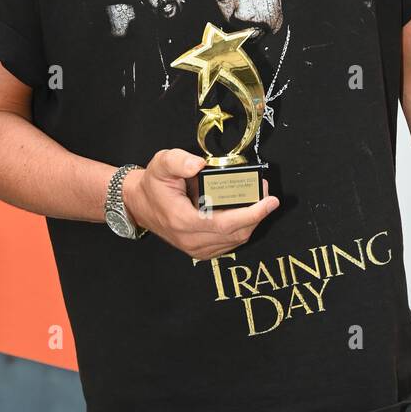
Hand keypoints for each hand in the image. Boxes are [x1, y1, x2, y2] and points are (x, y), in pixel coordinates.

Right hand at [123, 148, 278, 259]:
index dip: (252, 213)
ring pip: (236, 240)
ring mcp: (196, 249)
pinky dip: (242, 228)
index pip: (225, 223)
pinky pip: (230, 243)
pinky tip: (247, 211)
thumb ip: (179, 161)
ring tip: (260, 198)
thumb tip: (199, 164)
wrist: (140, 204)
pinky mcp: (201, 250)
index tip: (270, 201)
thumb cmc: (153, 183)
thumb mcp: (161, 163)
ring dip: (252, 221)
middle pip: (236, 233)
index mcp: (183, 220)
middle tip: (267, 192)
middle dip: (257, 214)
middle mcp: (191, 240)